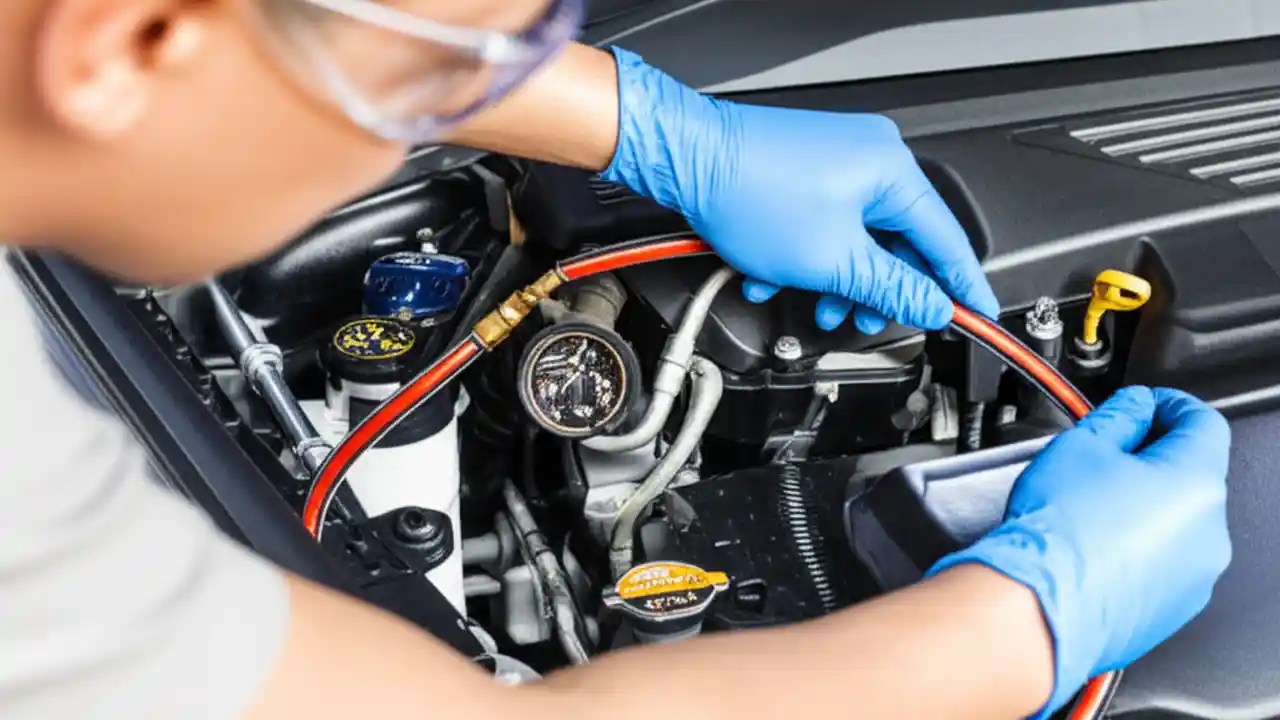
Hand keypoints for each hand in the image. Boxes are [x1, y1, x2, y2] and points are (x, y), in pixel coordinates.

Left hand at [600, 48, 998, 331]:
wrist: (685, 156)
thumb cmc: (749, 191)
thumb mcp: (833, 261)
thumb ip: (891, 288)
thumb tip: (929, 305)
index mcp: (893, 172)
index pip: (945, 241)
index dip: (961, 287)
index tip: (977, 315)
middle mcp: (872, 156)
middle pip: (898, 242)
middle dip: (876, 288)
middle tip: (864, 319)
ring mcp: (837, 159)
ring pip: (857, 238)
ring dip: (837, 278)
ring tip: (814, 302)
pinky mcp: (804, 169)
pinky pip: (825, 222)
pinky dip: (808, 256)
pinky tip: (774, 275)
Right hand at [929, 387, 1231, 717]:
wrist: (1037, 607)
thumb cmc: (1056, 532)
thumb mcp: (1080, 445)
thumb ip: (1119, 414)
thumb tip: (1135, 407)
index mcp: (1196, 483)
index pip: (1202, 422)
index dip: (1168, 404)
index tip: (1143, 405)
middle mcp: (1210, 533)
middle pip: (1189, 475)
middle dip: (1148, 459)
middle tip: (1101, 457)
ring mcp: (1195, 576)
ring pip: (1175, 523)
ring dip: (1141, 506)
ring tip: (1087, 508)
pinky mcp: (1172, 608)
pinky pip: (1161, 564)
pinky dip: (1134, 549)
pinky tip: (1091, 546)